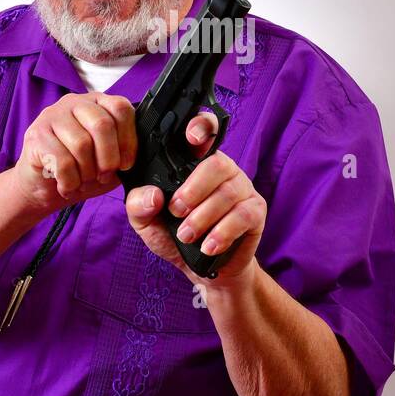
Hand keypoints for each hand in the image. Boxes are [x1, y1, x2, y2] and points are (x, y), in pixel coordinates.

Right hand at [12, 92, 137, 216]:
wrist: (41, 188)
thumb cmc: (79, 171)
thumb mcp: (109, 162)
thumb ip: (124, 153)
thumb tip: (141, 157)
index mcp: (97, 103)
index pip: (121, 108)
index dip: (128, 139)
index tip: (126, 164)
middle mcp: (74, 103)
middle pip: (102, 124)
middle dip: (108, 158)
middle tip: (104, 176)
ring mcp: (52, 116)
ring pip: (82, 144)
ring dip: (87, 172)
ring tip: (83, 181)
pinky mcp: (36, 135)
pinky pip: (62, 160)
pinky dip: (70, 181)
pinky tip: (68, 185)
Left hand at [125, 111, 264, 291]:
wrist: (202, 269)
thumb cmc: (174, 237)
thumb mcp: (146, 222)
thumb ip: (138, 205)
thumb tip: (152, 194)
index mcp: (194, 162)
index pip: (204, 130)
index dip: (201, 126)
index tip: (191, 139)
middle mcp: (221, 169)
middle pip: (215, 164)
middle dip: (192, 190)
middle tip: (175, 211)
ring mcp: (241, 188)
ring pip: (227, 192)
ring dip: (203, 217)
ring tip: (186, 235)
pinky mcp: (255, 211)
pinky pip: (243, 215)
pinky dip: (222, 233)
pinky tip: (208, 246)